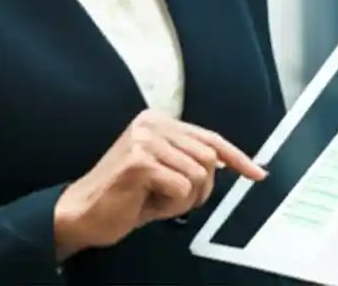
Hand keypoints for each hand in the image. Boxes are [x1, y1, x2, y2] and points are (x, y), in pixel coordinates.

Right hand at [53, 109, 266, 259]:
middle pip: (209, 158)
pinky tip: (146, 204)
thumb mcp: (163, 172)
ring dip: (183, 200)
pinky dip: (171, 206)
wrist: (80, 215)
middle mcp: (152, 124)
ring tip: (155, 200)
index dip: (238, 158)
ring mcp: (145, 140)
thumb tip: (228, 162)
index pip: (210, 138)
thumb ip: (190, 160)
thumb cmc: (123, 198)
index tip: (257, 173)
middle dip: (201, 189)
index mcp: (158, 122)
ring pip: (199, 175)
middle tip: (173, 202)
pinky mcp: (140, 161)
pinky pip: (181, 188)